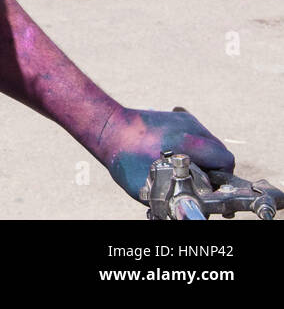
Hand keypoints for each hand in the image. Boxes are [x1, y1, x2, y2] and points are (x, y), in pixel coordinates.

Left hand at [98, 106, 234, 200]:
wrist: (107, 128)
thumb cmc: (124, 158)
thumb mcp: (146, 186)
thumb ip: (172, 200)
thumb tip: (187, 214)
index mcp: (188, 141)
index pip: (224, 159)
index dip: (222, 178)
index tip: (214, 190)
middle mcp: (189, 126)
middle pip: (219, 151)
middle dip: (214, 169)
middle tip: (204, 184)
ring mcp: (184, 119)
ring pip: (208, 142)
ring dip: (204, 158)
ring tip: (190, 170)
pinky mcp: (176, 116)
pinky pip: (195, 134)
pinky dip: (194, 147)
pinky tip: (180, 157)